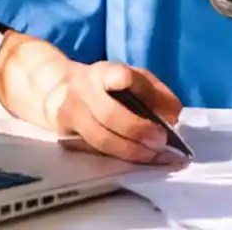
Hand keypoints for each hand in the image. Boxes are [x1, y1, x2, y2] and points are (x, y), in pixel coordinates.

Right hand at [45, 60, 184, 164]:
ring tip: (152, 155)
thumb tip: (173, 117)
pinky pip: (95, 150)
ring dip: (131, 150)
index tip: (139, 93)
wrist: (58, 89)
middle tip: (161, 141)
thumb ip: (155, 93)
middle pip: (110, 114)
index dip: (126, 82)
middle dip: (139, 130)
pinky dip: (120, 157)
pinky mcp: (65, 135)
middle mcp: (84, 91)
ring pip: (102, 139)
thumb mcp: (132, 78)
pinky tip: (137, 159)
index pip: (116, 75)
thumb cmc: (105, 85)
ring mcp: (71, 114)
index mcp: (104, 73)